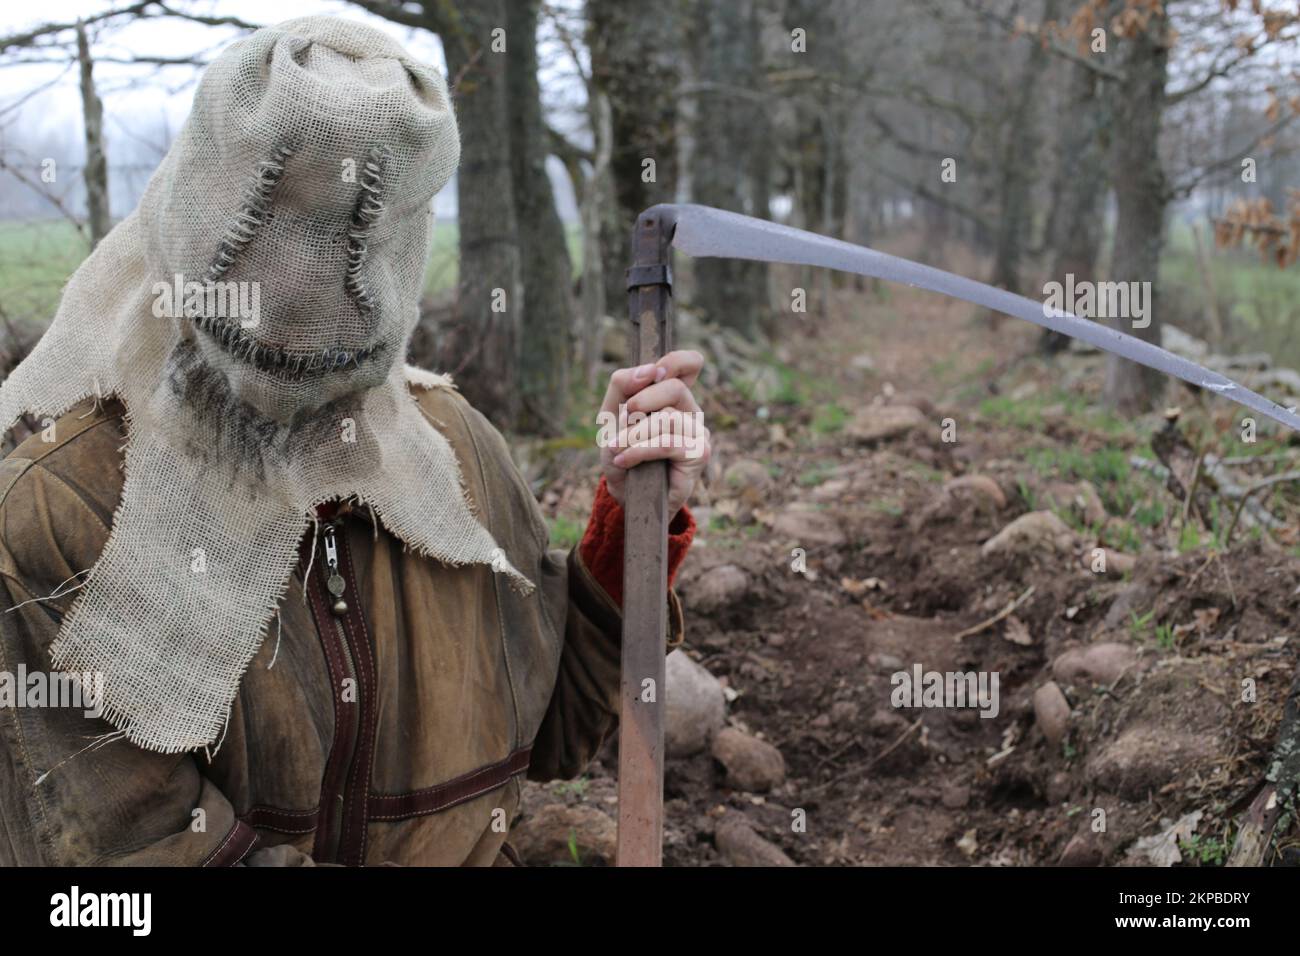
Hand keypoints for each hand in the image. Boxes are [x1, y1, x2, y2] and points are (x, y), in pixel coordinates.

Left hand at [598, 350, 709, 516]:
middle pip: (675, 387)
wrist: (626, 494)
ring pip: (668, 418)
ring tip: (618, 448)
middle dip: (642, 401)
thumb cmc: (622, 452)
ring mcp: (699, 432)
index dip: (677, 361)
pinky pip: (667, 443)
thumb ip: (623, 385)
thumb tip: (648, 370)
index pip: (691, 363)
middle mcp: (691, 410)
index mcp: (672, 396)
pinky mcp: (699, 454)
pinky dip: (640, 450)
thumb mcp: (611, 415)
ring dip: (635, 434)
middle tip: (624, 420)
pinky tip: (624, 460)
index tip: (654, 372)